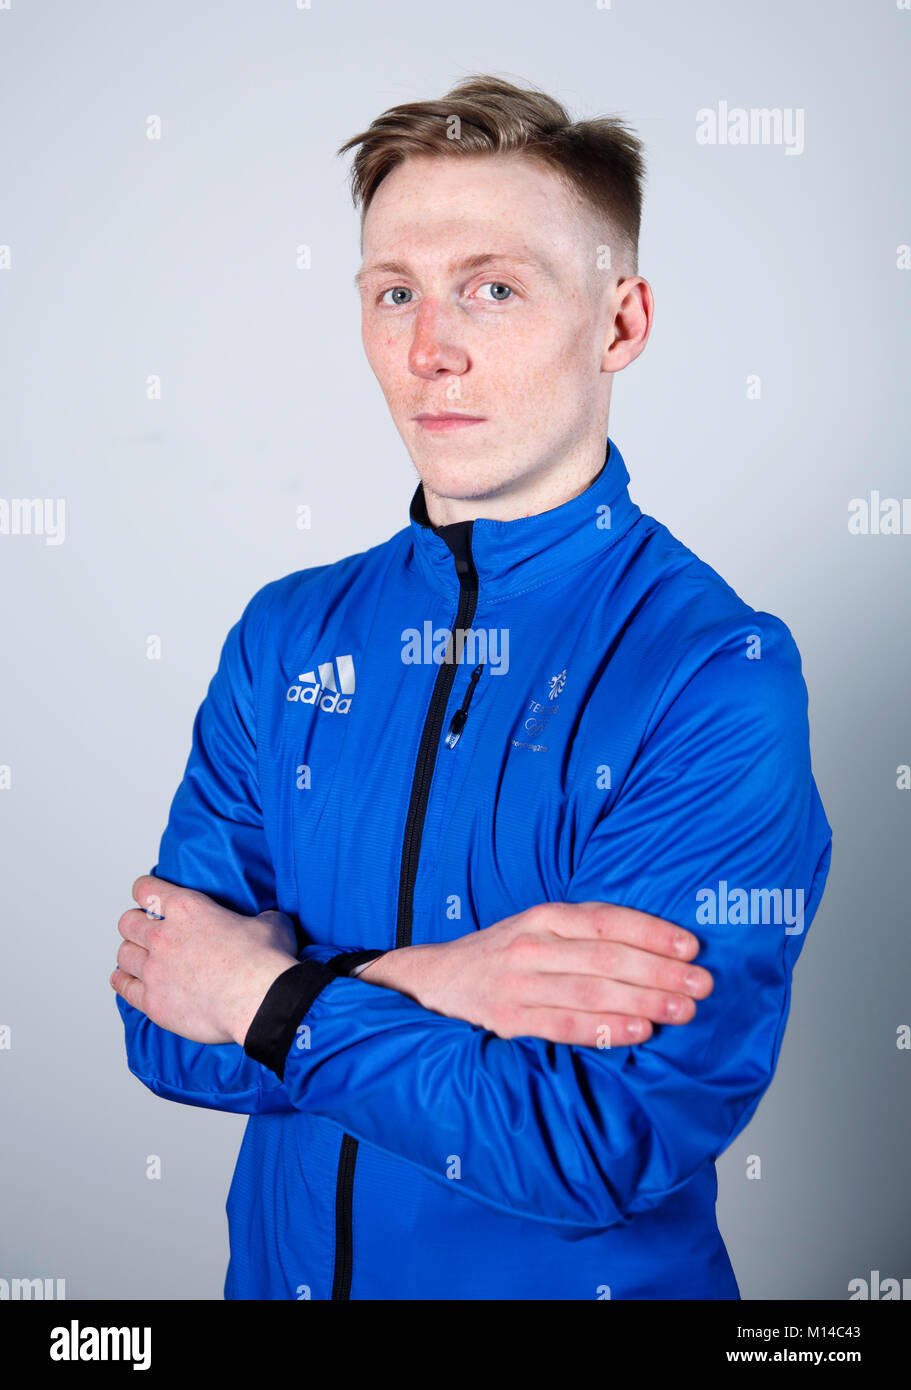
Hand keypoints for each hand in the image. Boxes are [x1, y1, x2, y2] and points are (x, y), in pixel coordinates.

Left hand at [110, 875, 298, 1044]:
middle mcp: (163, 936)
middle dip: (136, 925)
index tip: (150, 897)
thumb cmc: (265, 963)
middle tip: (147, 932)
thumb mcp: (270, 924)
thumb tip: (266, 921)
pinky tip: (129, 981)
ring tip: (140, 958)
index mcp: (187, 908)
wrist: (262, 1001)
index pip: (145, 888)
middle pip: (127, 922)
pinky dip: (124, 982)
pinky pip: (123, 987)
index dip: (146, 891)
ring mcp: (154, 970)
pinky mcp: (153, 1001)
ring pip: (123, 954)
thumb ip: (259, 918)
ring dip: (131, 954)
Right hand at [358, 900, 712, 1047]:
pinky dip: (605, 1028)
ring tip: (683, 1010)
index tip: (691, 946)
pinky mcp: (509, 1022)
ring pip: (591, 991)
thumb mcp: (536, 928)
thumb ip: (583, 934)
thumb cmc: (500, 956)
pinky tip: (637, 1032)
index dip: (652, 932)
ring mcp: (519, 985)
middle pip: (607, 957)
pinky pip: (565, 1025)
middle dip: (661, 971)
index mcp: (544, 917)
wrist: (432, 981)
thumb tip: (652, 946)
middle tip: (702, 984)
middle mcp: (532, 946)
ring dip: (644, 1000)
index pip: (607, 920)